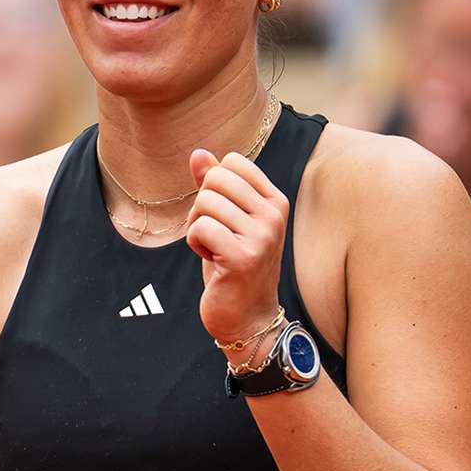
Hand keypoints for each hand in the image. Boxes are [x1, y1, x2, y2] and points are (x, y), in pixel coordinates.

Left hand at [185, 148, 289, 345]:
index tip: (224, 215)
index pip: (232, 162)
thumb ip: (215, 185)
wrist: (248, 317)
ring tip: (214, 249)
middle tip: (213, 234)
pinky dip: (195, 244)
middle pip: (215, 179)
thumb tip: (199, 153)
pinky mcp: (243, 257)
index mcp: (275, 202)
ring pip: (204, 203)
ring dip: (197, 227)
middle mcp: (274, 216)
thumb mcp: (228, 220)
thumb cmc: (234, 264)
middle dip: (201, 205)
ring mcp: (262, 236)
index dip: (214, 186)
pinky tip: (211, 261)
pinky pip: (199, 228)